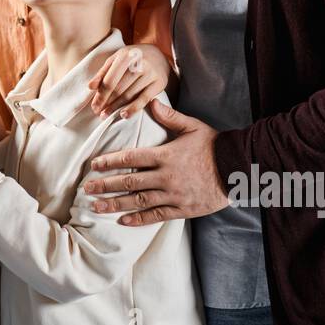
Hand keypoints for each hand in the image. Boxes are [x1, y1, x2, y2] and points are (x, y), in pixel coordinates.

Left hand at [82, 101, 230, 224]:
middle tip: (86, 188)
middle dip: (105, 185)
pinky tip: (122, 220)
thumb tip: (150, 103)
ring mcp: (173, 195)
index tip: (94, 165)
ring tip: (96, 206)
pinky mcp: (181, 209)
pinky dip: (138, 219)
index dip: (110, 162)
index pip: (131, 158)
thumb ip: (170, 117)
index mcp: (166, 155)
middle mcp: (166, 177)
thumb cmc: (214, 146)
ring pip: (138, 201)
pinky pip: (156, 215)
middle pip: (129, 182)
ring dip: (115, 204)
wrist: (238, 169)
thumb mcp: (192, 127)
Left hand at [87, 44, 170, 119]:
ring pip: (129, 95)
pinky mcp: (159, 83)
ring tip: (107, 115)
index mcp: (126, 55)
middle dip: (107, 103)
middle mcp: (139, 63)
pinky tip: (123, 115)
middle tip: (99, 113)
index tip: (94, 107)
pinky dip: (132, 109)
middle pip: (119, 89)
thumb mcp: (116, 59)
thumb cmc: (132, 59)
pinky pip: (143, 100)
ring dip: (116, 108)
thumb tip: (90, 87)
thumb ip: (103, 72)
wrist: (158, 55)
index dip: (101, 96)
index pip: (110, 80)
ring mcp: (150, 73)